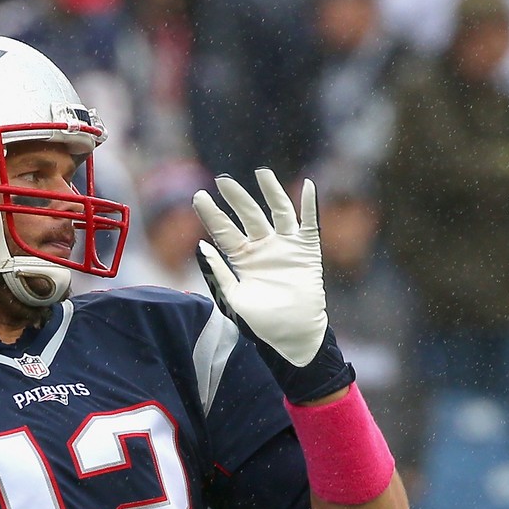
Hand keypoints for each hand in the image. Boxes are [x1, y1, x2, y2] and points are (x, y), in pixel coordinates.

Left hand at [191, 169, 352, 402]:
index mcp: (242, 258)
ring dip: (271, 192)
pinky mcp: (307, 252)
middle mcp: (263, 248)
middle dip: (236, 198)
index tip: (198, 196)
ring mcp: (285, 247)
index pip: (224, 230)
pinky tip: (308, 185)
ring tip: (261, 172)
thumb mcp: (231, 296)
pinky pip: (310, 224)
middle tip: (222, 180)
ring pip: (278, 212)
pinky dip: (309, 205)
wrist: (291, 336)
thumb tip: (200, 246)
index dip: (211, 214)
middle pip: (248, 215)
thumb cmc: (260, 322)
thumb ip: (217, 271)